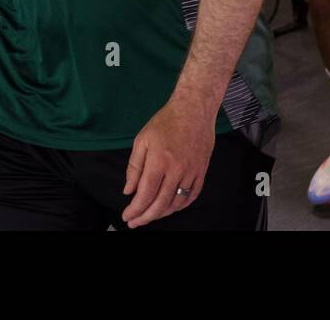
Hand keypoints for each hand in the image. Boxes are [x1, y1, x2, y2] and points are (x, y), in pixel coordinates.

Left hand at [121, 100, 214, 228]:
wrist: (194, 108)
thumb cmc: (166, 121)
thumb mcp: (142, 140)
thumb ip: (134, 167)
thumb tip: (129, 191)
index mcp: (159, 162)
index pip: (145, 195)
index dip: (135, 210)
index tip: (127, 216)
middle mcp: (177, 170)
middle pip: (161, 204)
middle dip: (146, 217)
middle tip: (136, 222)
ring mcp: (192, 171)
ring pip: (177, 202)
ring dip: (163, 213)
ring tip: (151, 215)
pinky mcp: (202, 170)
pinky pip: (193, 194)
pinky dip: (182, 205)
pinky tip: (172, 207)